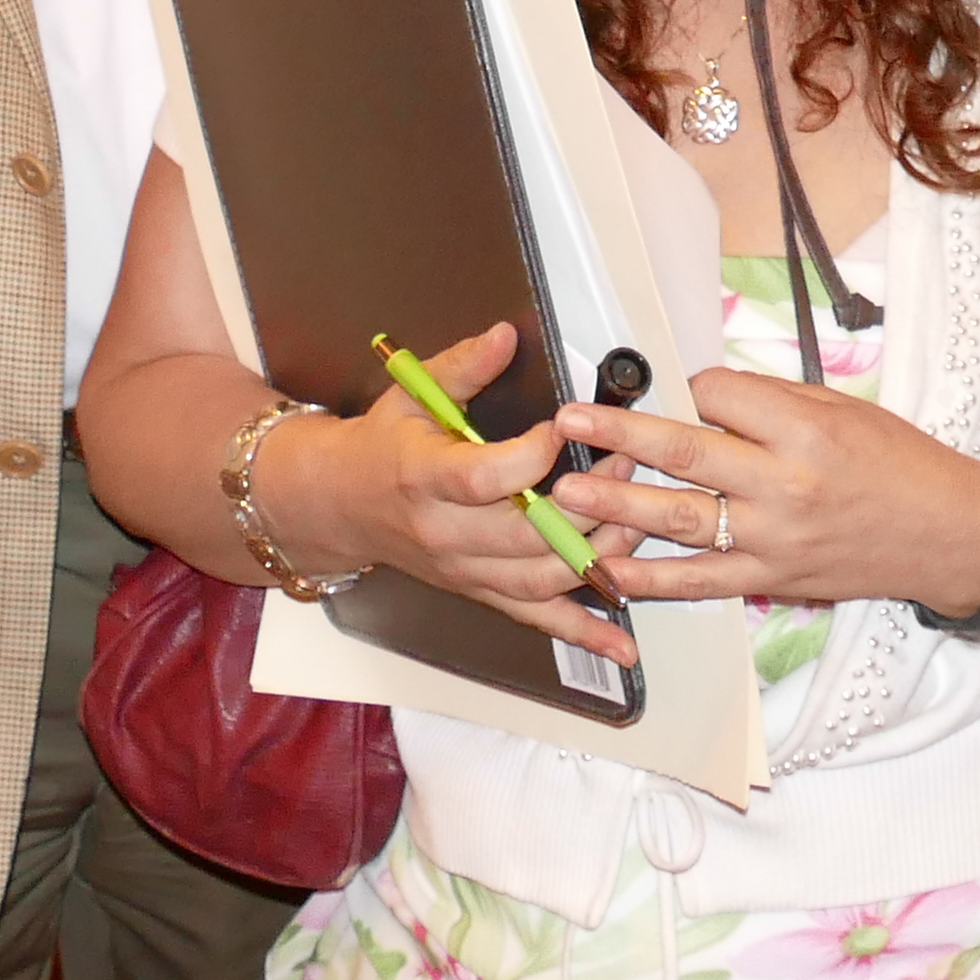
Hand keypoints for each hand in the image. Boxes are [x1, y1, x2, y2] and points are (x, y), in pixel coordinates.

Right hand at [269, 321, 641, 664]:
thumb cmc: (382, 447)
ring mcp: (464, 569)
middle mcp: (444, 533)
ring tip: (638, 521)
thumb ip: (463, 366)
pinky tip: (621, 644)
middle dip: (585, 504)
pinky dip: (582, 633)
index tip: (562, 426)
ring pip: (539, 578)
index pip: (482, 477)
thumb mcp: (411, 393)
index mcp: (423, 478)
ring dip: (597, 556)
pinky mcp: (480, 591)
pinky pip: (535, 618)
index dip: (530, 457)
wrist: (341, 506)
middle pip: (524, 535)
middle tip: (624, 466)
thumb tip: (506, 336)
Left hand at [552, 364, 979, 616]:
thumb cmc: (899, 462)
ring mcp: (774, 541)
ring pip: (680, 521)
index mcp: (805, 432)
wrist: (944, 534)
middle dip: (620, 436)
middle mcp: (785, 487)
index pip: (720, 398)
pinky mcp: (771, 580)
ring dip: (617, 505)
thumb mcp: (843, 409)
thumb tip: (703, 392)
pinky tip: (610, 568)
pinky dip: (652, 578)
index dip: (690, 387)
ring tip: (567, 493)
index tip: (675, 385)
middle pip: (686, 455)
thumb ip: (771, 403)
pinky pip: (700, 581)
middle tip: (568, 424)